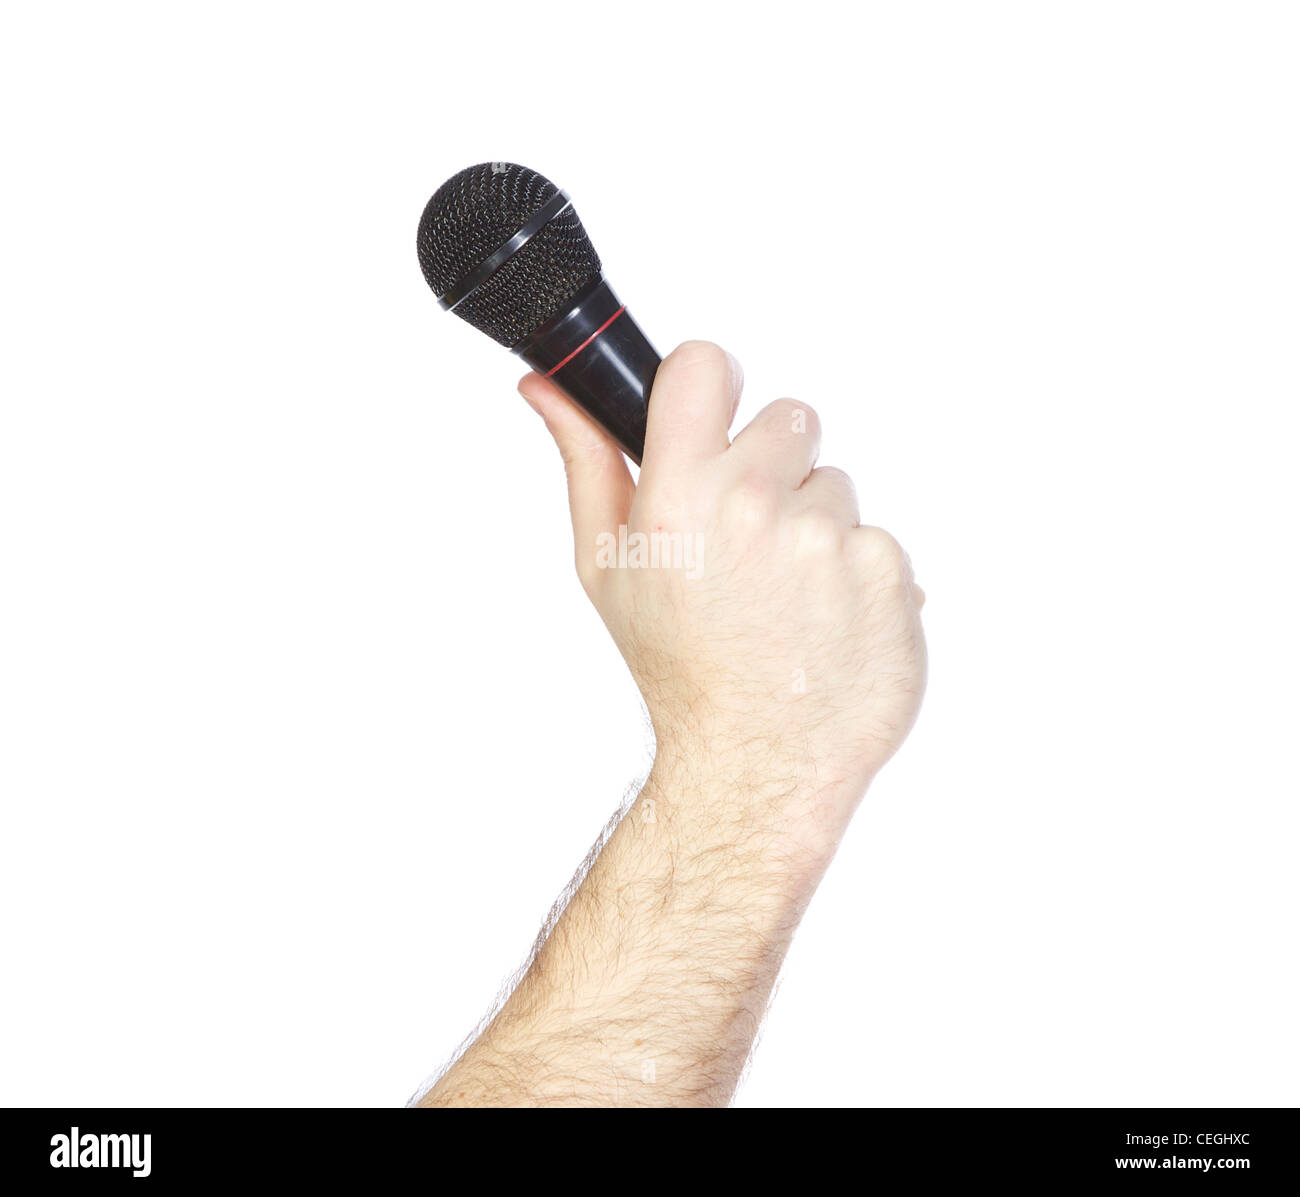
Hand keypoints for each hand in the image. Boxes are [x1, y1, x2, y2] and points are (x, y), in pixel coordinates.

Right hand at [521, 341, 925, 865]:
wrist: (754, 759)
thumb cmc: (676, 666)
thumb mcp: (607, 567)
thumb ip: (586, 464)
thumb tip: (545, 387)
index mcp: (678, 496)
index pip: (706, 364)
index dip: (711, 386)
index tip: (714, 421)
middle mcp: (755, 507)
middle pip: (788, 420)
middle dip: (772, 468)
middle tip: (748, 540)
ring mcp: (828, 539)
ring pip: (835, 484)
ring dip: (815, 525)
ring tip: (785, 594)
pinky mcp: (887, 571)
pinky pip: (876, 537)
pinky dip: (858, 573)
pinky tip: (825, 619)